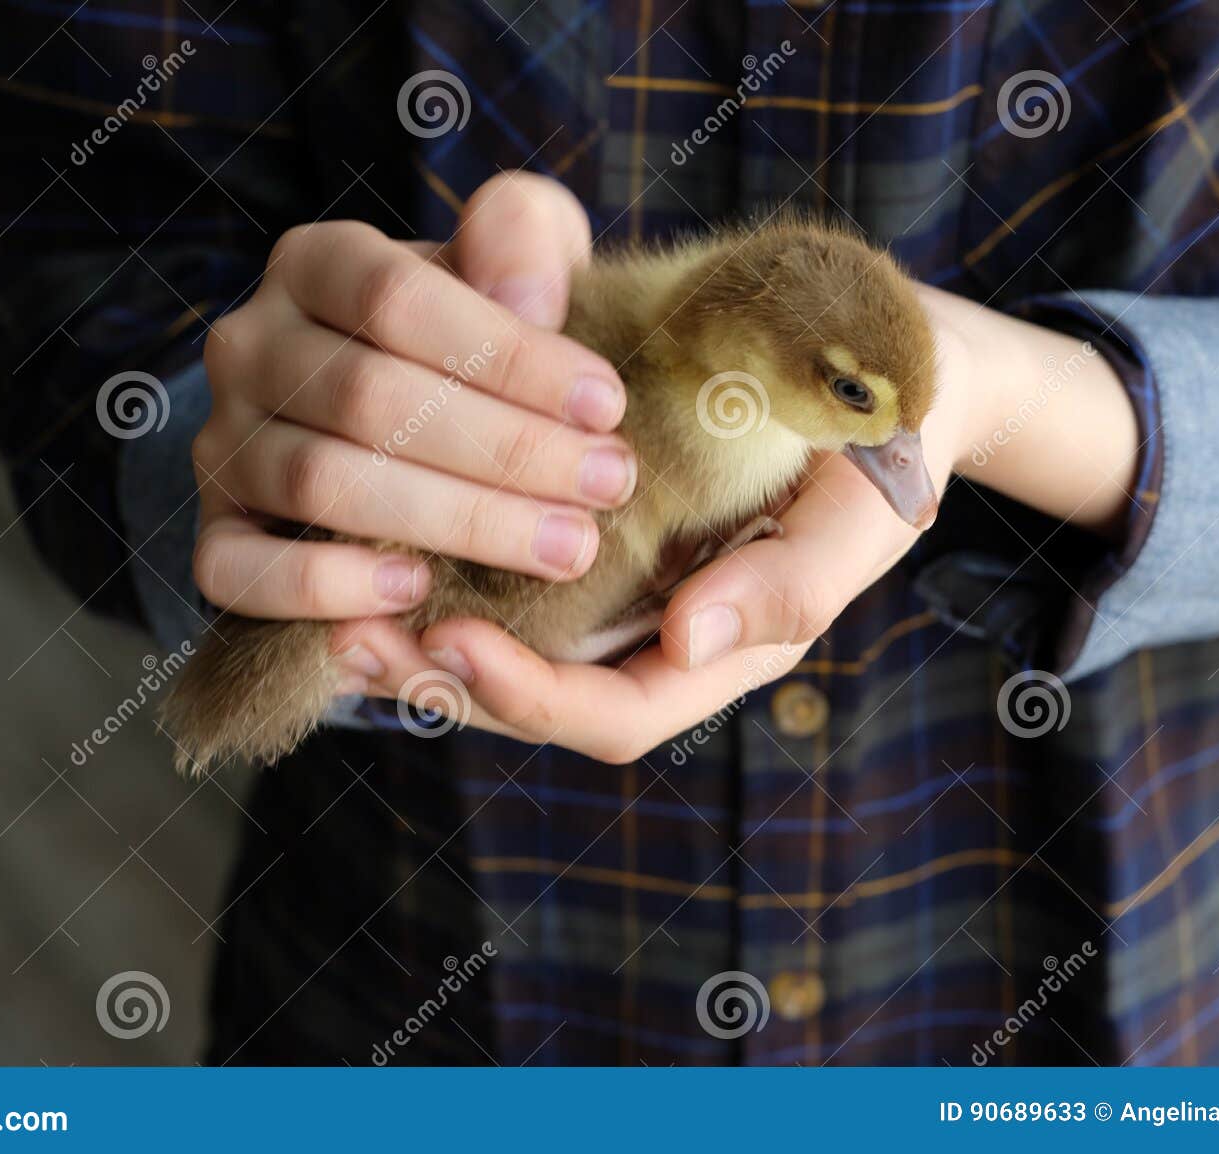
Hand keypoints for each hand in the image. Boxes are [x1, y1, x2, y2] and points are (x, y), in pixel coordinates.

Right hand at [189, 173, 636, 635]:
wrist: (410, 424)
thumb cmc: (475, 338)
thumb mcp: (513, 261)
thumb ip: (523, 240)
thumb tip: (529, 301)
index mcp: (314, 262)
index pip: (396, 298)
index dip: (508, 355)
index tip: (606, 405)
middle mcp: (250, 346)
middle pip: (368, 397)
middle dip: (506, 448)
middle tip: (607, 486)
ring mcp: (224, 445)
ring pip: (321, 484)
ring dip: (457, 521)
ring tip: (565, 546)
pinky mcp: (215, 537)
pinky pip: (239, 570)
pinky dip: (326, 585)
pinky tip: (418, 589)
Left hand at [338, 280, 1138, 763]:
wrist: (884, 375)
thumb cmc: (887, 445)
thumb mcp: (862, 514)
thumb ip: (788, 586)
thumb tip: (690, 639)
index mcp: (723, 649)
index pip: (613, 712)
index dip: (529, 694)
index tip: (449, 641)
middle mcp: (657, 633)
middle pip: (535, 696)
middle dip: (440, 677)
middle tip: (345, 632)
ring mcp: (621, 588)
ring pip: (506, 640)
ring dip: (417, 631)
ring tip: (331, 597)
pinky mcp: (593, 531)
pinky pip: (505, 569)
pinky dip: (441, 563)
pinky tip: (374, 532)